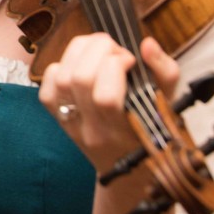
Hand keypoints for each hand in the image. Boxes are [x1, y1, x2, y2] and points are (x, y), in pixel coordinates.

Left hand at [39, 33, 179, 172]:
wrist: (124, 169)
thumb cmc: (150, 129)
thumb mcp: (167, 103)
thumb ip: (164, 71)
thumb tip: (147, 44)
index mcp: (124, 131)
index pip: (106, 97)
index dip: (115, 66)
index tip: (130, 60)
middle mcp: (93, 131)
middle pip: (80, 79)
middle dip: (97, 49)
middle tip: (114, 49)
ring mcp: (71, 125)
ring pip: (61, 78)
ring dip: (80, 52)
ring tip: (99, 51)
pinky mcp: (56, 117)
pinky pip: (47, 85)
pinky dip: (61, 66)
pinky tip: (81, 66)